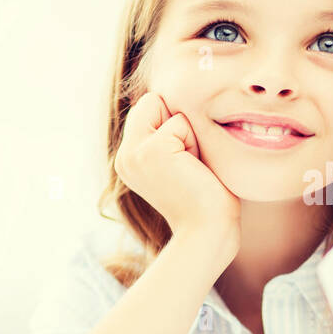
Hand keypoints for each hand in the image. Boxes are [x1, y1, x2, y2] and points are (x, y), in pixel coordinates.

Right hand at [113, 91, 239, 257]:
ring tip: (190, 168)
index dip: (173, 124)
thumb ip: (168, 136)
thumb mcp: (179, 163)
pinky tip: (193, 169)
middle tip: (188, 165)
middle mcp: (124, 156)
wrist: (208, 231)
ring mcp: (133, 152)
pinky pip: (180, 121)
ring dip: (188, 135)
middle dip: (179, 125)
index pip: (147, 107)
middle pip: (153, 102)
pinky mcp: (151, 150)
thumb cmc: (206, 200)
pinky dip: (194, 142)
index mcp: (128, 159)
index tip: (184, 162)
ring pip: (165, 107)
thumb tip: (177, 102)